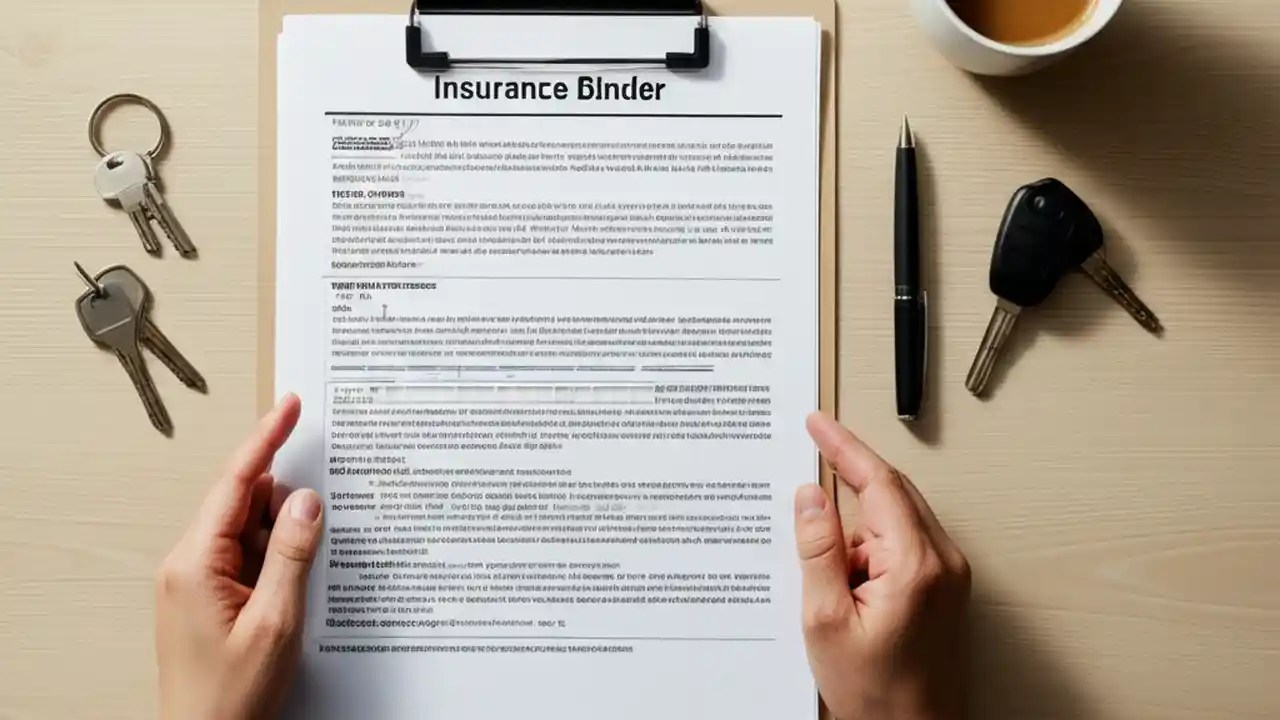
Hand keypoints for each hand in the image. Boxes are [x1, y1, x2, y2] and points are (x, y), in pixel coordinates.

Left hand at [155, 395, 321, 719]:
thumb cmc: (230, 696)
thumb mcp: (276, 622)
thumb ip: (293, 554)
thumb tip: (307, 500)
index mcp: (195, 563)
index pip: (236, 483)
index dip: (267, 439)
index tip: (290, 406)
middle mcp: (189, 564)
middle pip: (245, 503)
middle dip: (288, 506)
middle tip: (325, 521)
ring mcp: (198, 581)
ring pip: (251, 531)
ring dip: (284, 540)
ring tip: (301, 583)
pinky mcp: (210, 596)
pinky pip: (248, 557)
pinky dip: (276, 558)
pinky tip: (295, 583)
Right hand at [795, 413, 970, 719]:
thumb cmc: (877, 696)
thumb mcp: (825, 621)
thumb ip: (818, 550)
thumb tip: (812, 496)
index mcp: (916, 564)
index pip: (879, 483)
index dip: (844, 447)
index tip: (818, 424)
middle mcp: (943, 562)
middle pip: (891, 495)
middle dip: (847, 489)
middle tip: (810, 473)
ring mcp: (950, 576)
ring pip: (894, 523)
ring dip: (856, 538)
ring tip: (833, 594)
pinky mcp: (945, 590)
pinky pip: (903, 547)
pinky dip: (870, 555)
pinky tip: (848, 594)